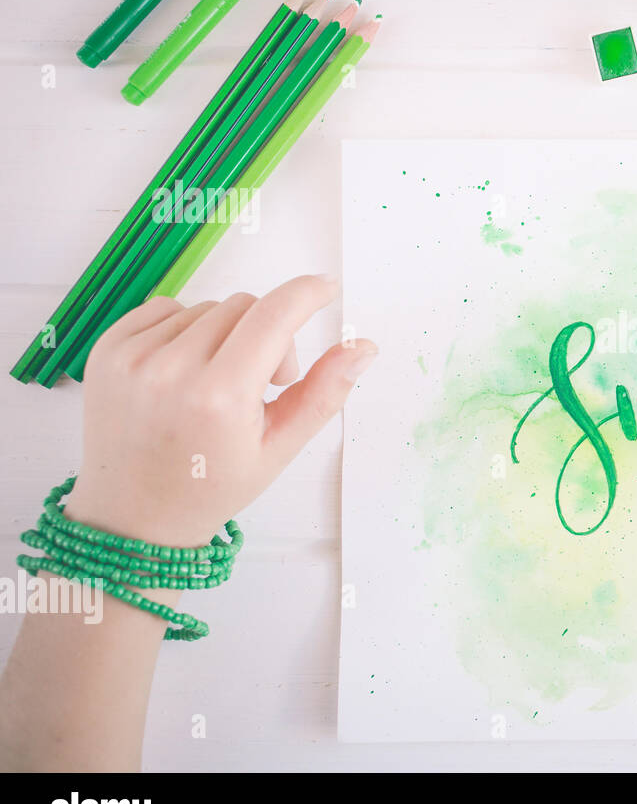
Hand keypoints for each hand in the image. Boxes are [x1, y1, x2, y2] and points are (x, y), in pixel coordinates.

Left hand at [65, 274, 377, 551]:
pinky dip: (186, 331)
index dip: (307, 294)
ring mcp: (132, 358)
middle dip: (267, 334)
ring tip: (218, 382)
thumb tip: (362, 348)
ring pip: (207, 308)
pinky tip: (186, 372)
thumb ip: (325, 393)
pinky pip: (166, 309)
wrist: (134, 515)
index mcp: (219, 398)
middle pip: (244, 307)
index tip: (326, 289)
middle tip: (264, 383)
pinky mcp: (107, 349)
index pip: (274, 316)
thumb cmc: (210, 486)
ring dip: (225, 334)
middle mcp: (170, 371)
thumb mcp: (279, 447)